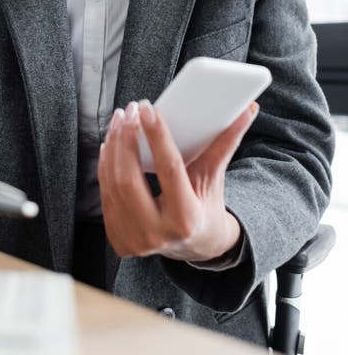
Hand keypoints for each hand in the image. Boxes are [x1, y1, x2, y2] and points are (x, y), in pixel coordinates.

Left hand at [98, 99, 258, 262]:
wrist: (195, 245)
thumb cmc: (206, 204)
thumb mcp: (214, 176)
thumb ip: (227, 141)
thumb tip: (248, 109)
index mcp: (186, 219)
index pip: (168, 169)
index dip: (157, 136)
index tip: (148, 109)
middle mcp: (158, 234)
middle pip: (129, 179)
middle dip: (127, 138)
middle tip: (130, 110)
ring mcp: (135, 240)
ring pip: (113, 184)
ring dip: (113, 146)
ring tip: (120, 120)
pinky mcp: (119, 240)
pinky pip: (106, 195)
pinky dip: (105, 166)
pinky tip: (110, 143)